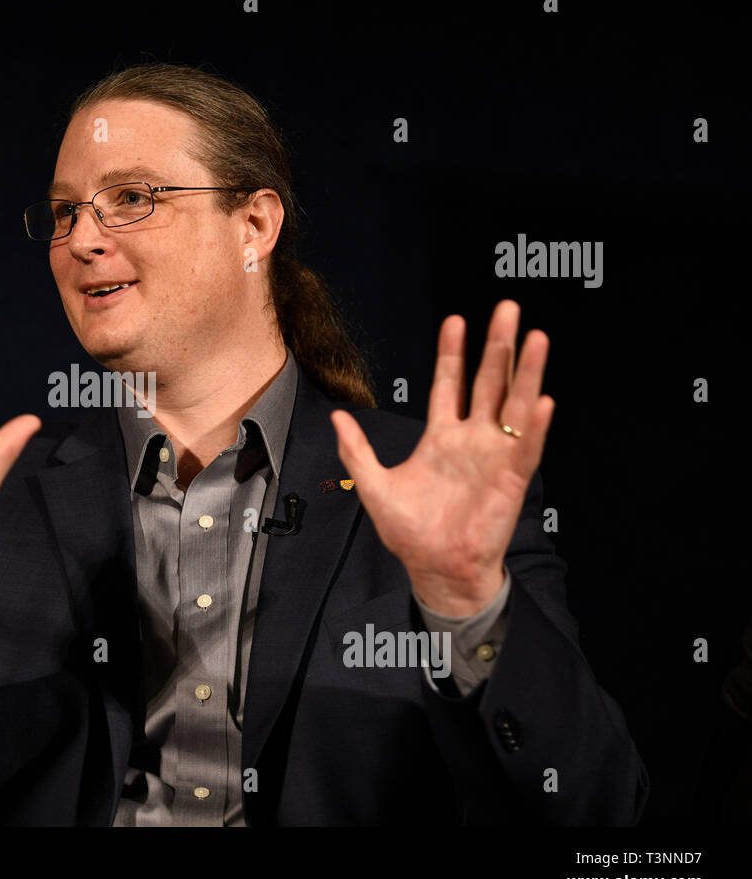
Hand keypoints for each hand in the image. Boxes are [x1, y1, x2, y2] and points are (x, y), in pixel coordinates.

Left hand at [329, 299, 552, 616]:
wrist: (435, 570)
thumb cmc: (410, 532)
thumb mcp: (374, 486)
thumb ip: (357, 449)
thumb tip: (336, 417)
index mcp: (441, 437)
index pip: (449, 384)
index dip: (452, 353)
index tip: (455, 320)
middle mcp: (472, 440)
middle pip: (488, 382)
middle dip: (497, 346)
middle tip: (507, 308)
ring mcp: (494, 456)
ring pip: (514, 405)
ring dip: (526, 372)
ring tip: (536, 337)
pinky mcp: (511, 479)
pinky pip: (526, 447)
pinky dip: (535, 424)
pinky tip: (542, 399)